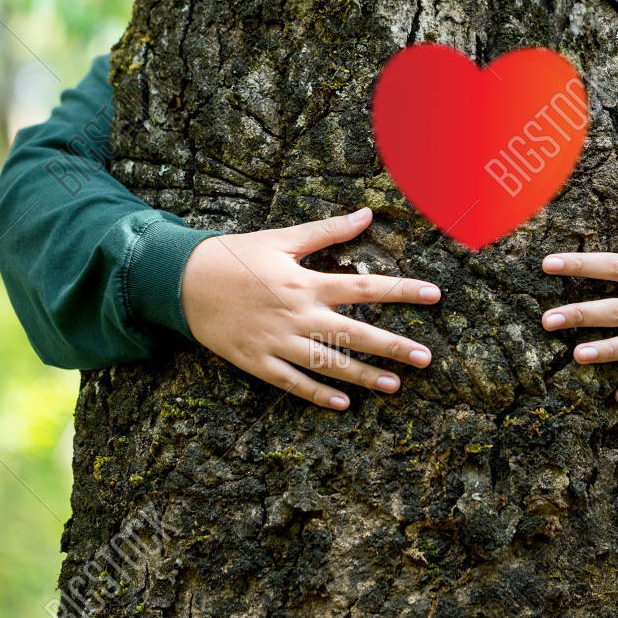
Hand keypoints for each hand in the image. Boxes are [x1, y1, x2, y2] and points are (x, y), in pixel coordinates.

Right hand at [181, 206, 440, 409]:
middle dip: (393, 346)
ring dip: (364, 375)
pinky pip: (293, 382)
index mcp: (307, 282)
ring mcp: (278, 341)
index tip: (434, 295)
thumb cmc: (236, 255)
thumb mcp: (282, 238)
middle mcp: (298, 314)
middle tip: (426, 359)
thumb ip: (327, 231)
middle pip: (355, 333)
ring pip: (329, 363)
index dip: (402, 291)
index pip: (366, 287)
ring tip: (395, 386)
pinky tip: (343, 403)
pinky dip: (318, 394)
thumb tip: (367, 214)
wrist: (183, 281)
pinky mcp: (257, 361)